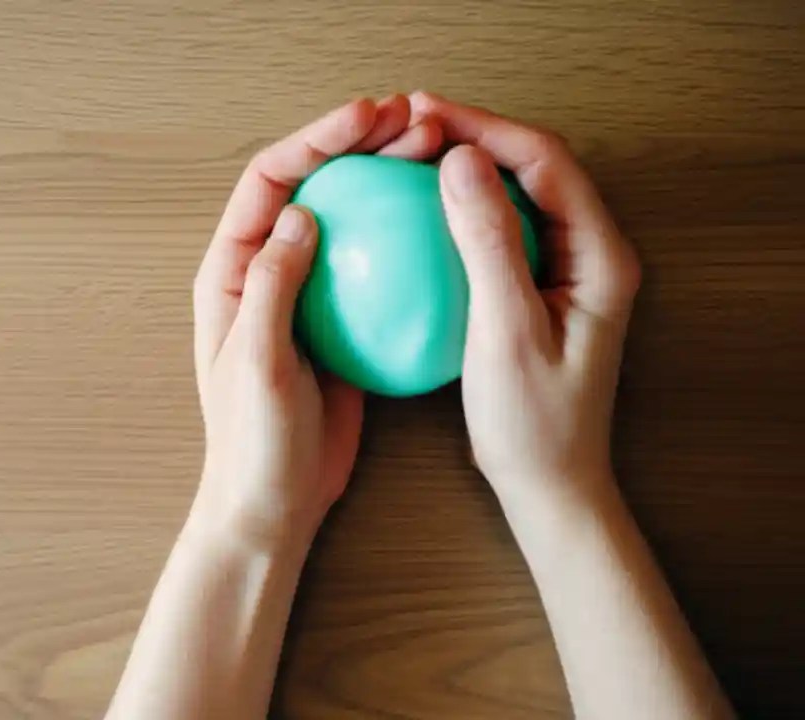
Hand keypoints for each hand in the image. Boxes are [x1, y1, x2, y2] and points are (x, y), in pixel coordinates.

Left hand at [191, 95, 442, 543]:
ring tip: (435, 150)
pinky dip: (404, 234)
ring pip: (348, 214)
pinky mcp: (338, 316)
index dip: (315, 138)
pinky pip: (373, 260)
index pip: (268, 181)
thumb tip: (301, 214)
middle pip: (311, 182)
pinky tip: (444, 220)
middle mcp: (263, 268)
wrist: (274, 500)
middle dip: (356, 141)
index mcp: (230, 270)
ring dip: (386, 177)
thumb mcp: (259, 364)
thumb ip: (272, 288)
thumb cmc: (254, 441)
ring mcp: (305, 290)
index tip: (367, 117)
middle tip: (414, 120)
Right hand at [410, 92, 641, 504]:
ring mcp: (564, 269)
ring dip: (465, 167)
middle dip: (474, 134)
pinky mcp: (536, 288)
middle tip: (408, 124)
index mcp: (598, 254)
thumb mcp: (506, 330)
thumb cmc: (533, 422)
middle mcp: (589, 251)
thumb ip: (488, 243)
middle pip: (535, 166)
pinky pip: (499, 229)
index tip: (424, 114)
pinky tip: (416, 210)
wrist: (549, 484)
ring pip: (516, 193)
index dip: (485, 126)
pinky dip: (459, 210)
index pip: (545, 161)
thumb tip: (459, 160)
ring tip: (407, 153)